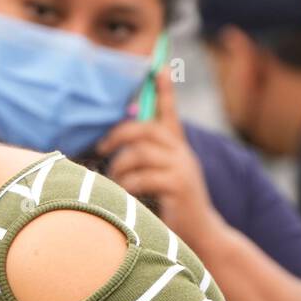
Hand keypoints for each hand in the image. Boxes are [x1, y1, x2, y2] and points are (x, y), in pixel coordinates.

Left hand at [96, 68, 222, 249]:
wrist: (199, 234)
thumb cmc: (170, 207)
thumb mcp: (160, 180)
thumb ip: (144, 163)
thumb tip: (113, 152)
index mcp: (176, 147)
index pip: (169, 112)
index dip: (164, 90)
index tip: (159, 66)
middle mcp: (181, 152)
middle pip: (145, 128)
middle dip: (118, 134)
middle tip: (101, 148)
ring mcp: (181, 167)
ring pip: (140, 152)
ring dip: (119, 166)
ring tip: (114, 181)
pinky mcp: (178, 185)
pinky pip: (143, 177)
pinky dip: (127, 185)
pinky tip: (125, 196)